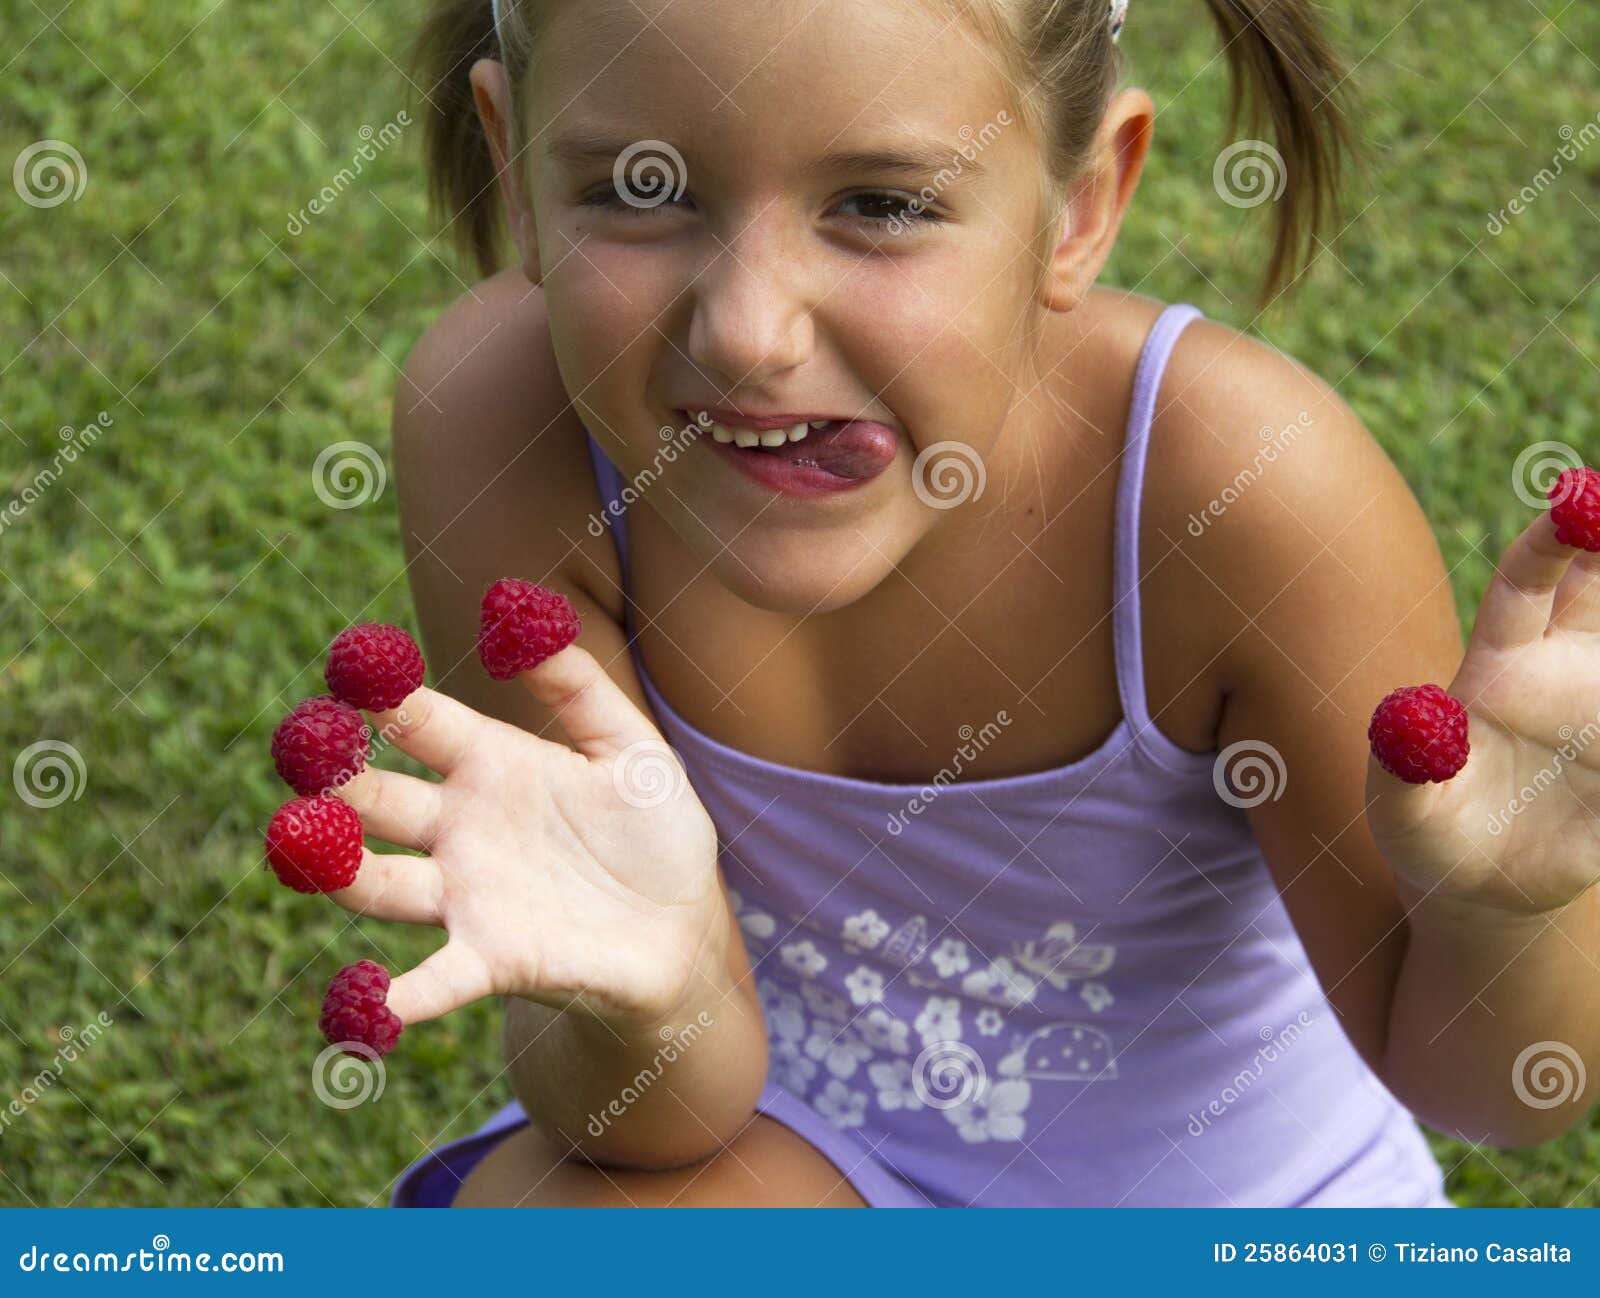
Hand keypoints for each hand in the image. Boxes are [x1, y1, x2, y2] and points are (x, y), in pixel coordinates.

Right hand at [327, 643, 726, 1032]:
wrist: (684, 927)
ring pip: (379, 882)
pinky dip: (394, 999)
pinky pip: (432, 982)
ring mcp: (467, 897)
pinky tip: (366, 1007)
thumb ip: (580, 687)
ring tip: (296, 844)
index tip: (351, 664)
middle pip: (376, 799)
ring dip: (335, 868)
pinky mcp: (492, 959)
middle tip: (302, 745)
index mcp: (490, 765)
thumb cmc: (655, 832)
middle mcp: (460, 829)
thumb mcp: (632, 749)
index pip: (420, 721)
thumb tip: (521, 612)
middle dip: (334, 774)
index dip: (383, 693)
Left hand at [1366, 506, 1599, 915]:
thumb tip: (1406, 713)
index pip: (1527, 585)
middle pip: (1598, 586)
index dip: (1551, 541)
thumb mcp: (1404, 812)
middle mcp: (1562, 671)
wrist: (1477, 887)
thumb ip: (1404, 766)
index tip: (1576, 498)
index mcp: (1501, 668)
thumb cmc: (1426, 835)